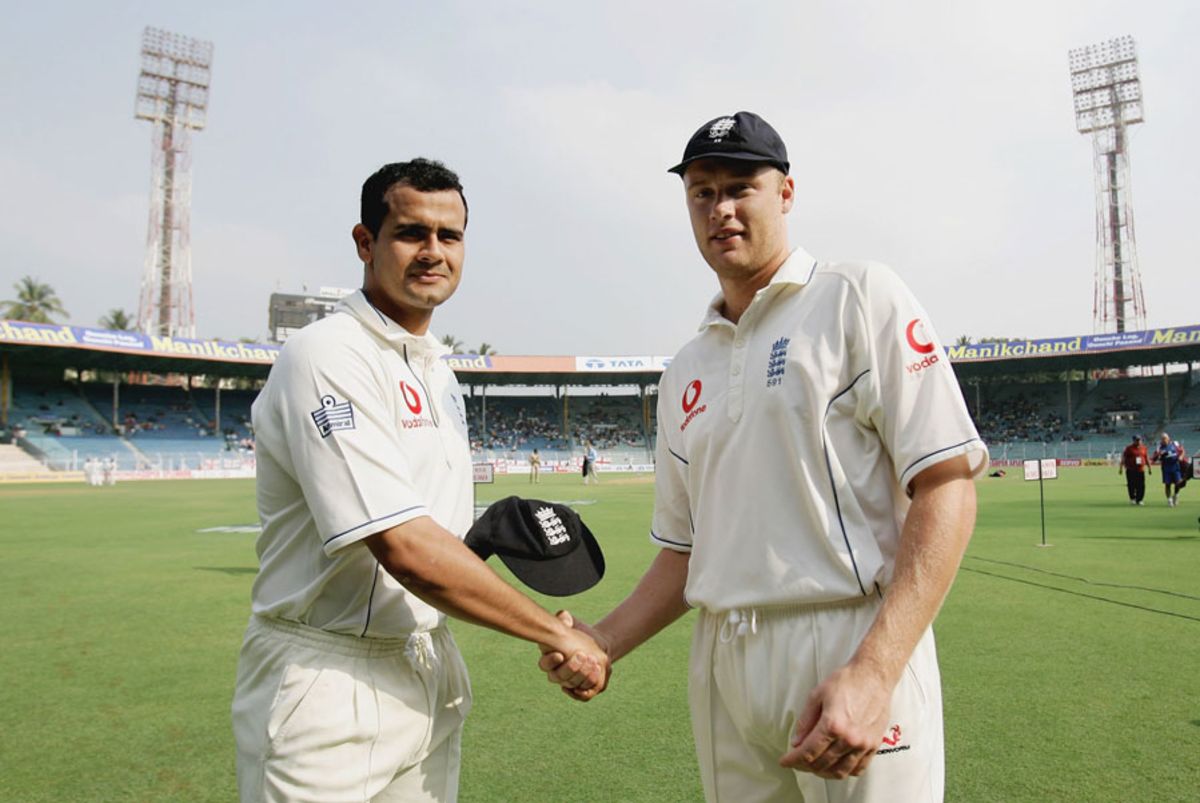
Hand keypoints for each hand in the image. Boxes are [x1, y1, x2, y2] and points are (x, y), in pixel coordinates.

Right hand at [538, 611, 611, 700]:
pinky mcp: (583, 689)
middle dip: (571, 667)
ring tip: (593, 661)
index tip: (560, 654)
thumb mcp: (572, 624)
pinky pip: (583, 696)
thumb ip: (564, 619)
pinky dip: (588, 688)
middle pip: (559, 677)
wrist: (597, 646)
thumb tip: (563, 617)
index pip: (544, 664)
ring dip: (583, 674)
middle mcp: (557, 674)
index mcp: (550, 659)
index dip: (551, 661)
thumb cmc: (579, 634)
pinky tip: (595, 672)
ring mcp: (570, 683)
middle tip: (582, 654)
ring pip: (573, 685)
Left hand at [778, 662, 892, 778]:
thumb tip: (796, 742)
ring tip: (813, 767)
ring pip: (840, 771)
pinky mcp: (874, 745)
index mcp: (832, 725)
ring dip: (823, 773)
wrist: (874, 675)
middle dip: (804, 766)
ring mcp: (863, 744)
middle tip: (796, 762)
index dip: (793, 760)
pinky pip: (858, 768)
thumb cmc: (846, 681)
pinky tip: (835, 767)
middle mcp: (849, 738)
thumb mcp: (817, 695)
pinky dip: (844, 772)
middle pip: (822, 764)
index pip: (807, 752)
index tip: (785, 762)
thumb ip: (805, 721)